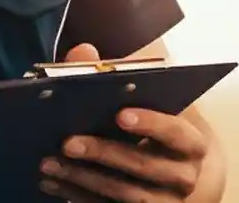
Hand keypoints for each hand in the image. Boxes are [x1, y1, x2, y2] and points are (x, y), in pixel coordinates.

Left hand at [39, 44, 208, 201]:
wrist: (180, 172)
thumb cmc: (157, 126)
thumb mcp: (148, 101)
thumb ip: (117, 73)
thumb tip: (82, 51)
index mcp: (190, 142)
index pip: (175, 132)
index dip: (151, 123)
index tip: (120, 114)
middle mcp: (183, 176)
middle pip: (144, 166)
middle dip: (103, 153)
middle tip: (67, 142)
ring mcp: (164, 201)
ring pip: (125, 195)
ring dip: (83, 179)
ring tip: (48, 163)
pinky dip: (76, 195)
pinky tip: (51, 183)